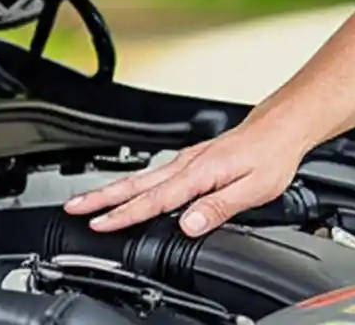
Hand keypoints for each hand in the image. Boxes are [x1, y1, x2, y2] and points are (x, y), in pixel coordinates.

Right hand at [62, 121, 306, 236]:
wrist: (280, 128)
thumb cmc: (271, 156)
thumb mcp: (254, 189)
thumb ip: (218, 208)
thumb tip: (189, 225)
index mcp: (199, 174)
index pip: (155, 201)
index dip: (125, 215)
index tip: (100, 224)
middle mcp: (188, 164)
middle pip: (137, 185)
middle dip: (102, 198)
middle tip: (73, 207)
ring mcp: (187, 160)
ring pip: (142, 178)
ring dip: (113, 190)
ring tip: (89, 200)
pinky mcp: (192, 159)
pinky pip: (155, 173)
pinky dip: (135, 183)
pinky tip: (129, 191)